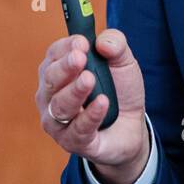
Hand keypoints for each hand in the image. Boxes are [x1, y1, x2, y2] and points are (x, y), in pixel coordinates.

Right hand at [36, 28, 149, 183]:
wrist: (132, 126)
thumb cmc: (120, 90)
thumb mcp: (124, 62)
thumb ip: (116, 45)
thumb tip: (102, 41)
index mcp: (59, 70)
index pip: (54, 54)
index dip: (66, 47)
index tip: (82, 42)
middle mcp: (52, 94)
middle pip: (50, 79)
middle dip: (65, 67)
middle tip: (80, 58)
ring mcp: (59, 120)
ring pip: (59, 105)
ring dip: (74, 91)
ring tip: (90, 79)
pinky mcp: (73, 141)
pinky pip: (77, 129)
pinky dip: (90, 115)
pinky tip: (102, 103)